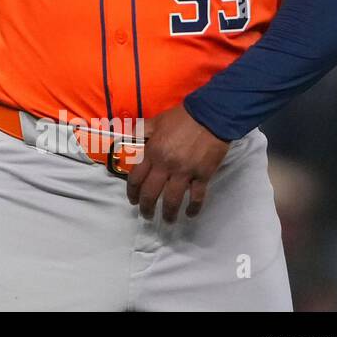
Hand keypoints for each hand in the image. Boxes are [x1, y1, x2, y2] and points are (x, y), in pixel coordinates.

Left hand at [125, 104, 228, 221]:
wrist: (210, 116)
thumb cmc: (181, 118)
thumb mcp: (155, 122)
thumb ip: (140, 131)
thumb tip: (126, 138)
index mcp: (152, 152)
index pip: (136, 178)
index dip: (132, 192)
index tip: (132, 201)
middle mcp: (165, 165)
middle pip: (151, 193)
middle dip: (146, 208)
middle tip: (146, 216)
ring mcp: (185, 172)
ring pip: (172, 199)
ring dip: (169, 213)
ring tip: (168, 221)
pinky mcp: (203, 175)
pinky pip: (197, 197)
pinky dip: (194, 208)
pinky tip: (190, 214)